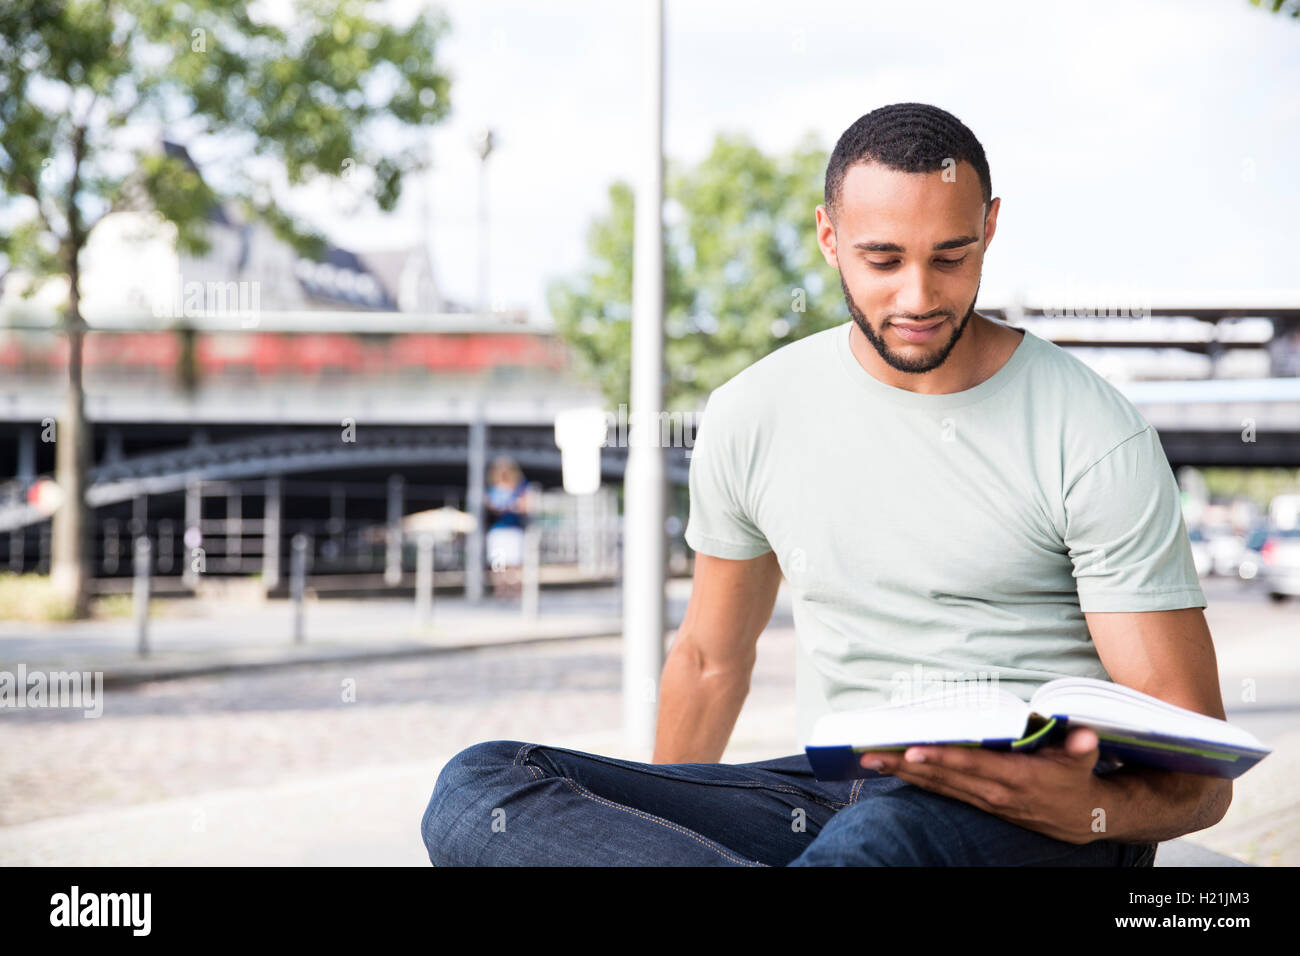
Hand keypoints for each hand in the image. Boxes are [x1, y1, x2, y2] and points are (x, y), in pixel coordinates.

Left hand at [858, 728, 1113, 844]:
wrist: (1084, 817)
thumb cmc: (1076, 778)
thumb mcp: (1082, 759)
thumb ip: (1079, 746)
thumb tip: (1083, 737)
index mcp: (1014, 777)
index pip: (970, 765)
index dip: (941, 758)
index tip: (912, 750)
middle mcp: (993, 791)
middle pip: (942, 776)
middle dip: (904, 765)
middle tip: (870, 754)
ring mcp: (984, 800)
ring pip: (936, 786)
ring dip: (902, 774)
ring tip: (871, 762)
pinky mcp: (979, 803)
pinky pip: (942, 792)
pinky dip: (917, 781)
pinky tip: (895, 771)